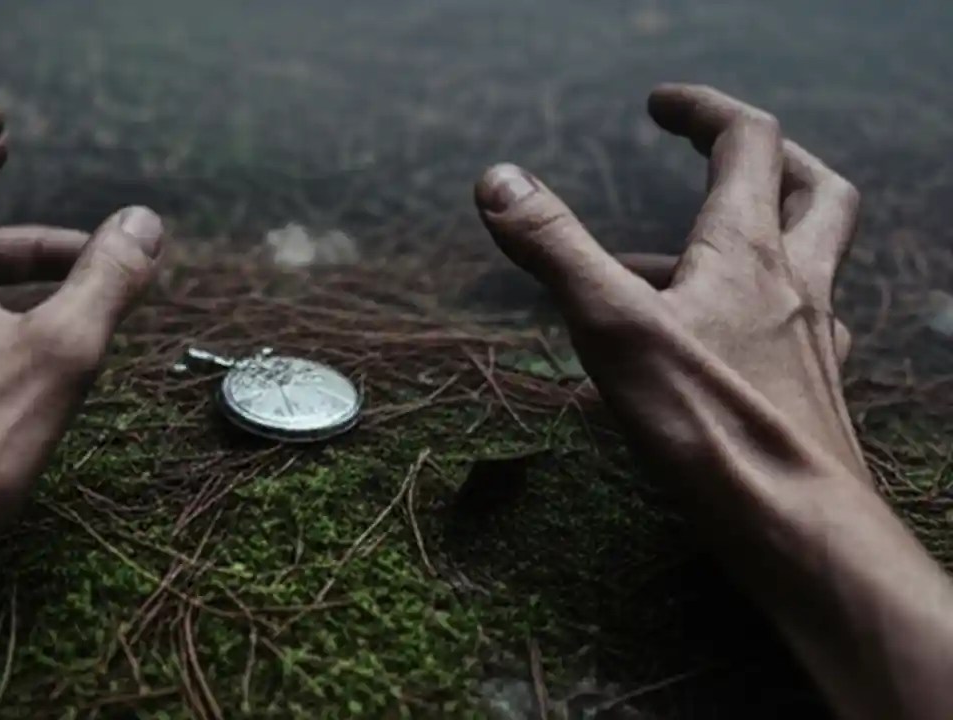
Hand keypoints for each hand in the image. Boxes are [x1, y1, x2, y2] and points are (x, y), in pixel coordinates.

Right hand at [474, 84, 952, 719]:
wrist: (798, 528)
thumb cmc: (709, 428)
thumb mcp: (612, 327)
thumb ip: (554, 249)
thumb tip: (497, 179)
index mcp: (747, 254)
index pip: (746, 144)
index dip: (703, 110)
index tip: (658, 104)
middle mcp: (793, 286)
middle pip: (814, 191)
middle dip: (771, 157)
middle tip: (725, 152)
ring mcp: (811, 342)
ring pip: (812, 262)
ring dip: (768, 235)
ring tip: (689, 258)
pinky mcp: (811, 394)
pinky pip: (804, 329)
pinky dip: (769, 311)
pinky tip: (733, 342)